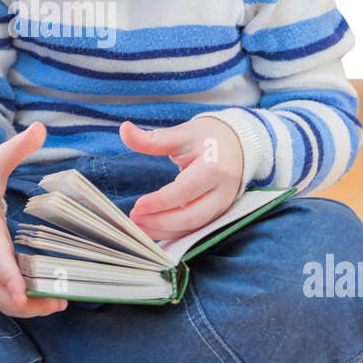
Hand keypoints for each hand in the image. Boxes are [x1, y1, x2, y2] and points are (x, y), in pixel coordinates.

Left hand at [119, 117, 244, 240]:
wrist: (238, 145)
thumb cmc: (209, 138)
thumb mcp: (182, 134)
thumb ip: (152, 139)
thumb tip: (124, 130)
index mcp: (215, 168)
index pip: (185, 191)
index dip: (160, 202)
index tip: (138, 205)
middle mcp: (222, 191)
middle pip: (192, 216)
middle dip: (161, 222)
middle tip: (134, 218)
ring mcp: (222, 206)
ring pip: (193, 228)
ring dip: (164, 231)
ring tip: (138, 226)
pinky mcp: (217, 214)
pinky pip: (195, 229)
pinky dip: (173, 232)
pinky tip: (152, 229)